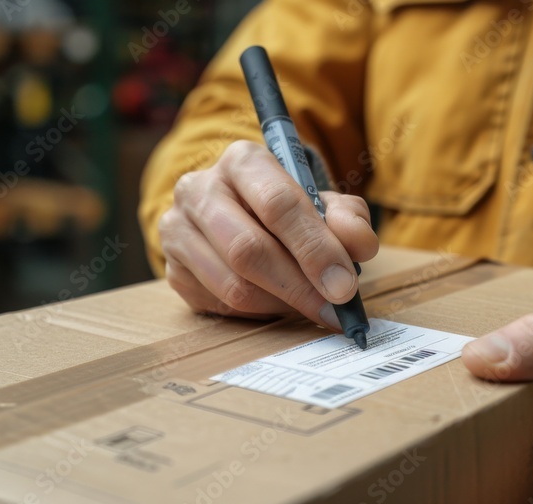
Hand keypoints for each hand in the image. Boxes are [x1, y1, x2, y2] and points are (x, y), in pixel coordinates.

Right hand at [159, 140, 378, 327]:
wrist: (240, 216)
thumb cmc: (287, 209)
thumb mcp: (324, 203)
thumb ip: (347, 219)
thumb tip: (359, 245)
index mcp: (242, 161)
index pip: (278, 205)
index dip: (315, 249)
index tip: (343, 285)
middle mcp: (199, 189)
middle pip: (248, 249)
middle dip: (299, 286)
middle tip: (333, 309)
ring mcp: (178, 230)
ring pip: (232, 285)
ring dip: (280, 304)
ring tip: (310, 305)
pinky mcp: (173, 270)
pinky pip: (220, 305)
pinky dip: (258, 312)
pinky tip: (278, 303)